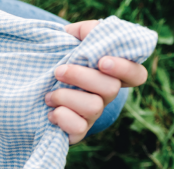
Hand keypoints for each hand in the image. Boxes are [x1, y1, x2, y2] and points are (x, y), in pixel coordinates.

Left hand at [48, 20, 148, 143]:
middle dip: (82, 77)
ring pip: (93, 107)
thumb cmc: (63, 63)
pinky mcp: (79, 131)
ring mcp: (94, 115)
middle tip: (58, 71)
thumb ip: (86, 32)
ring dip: (66, 97)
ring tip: (49, 95)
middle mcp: (107, 96)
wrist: (36, 90)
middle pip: (111, 88)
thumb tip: (91, 32)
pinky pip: (78, 129)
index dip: (124, 69)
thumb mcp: (74, 42)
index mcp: (112, 74)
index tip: (102, 61)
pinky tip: (51, 112)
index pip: (137, 75)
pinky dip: (62, 118)